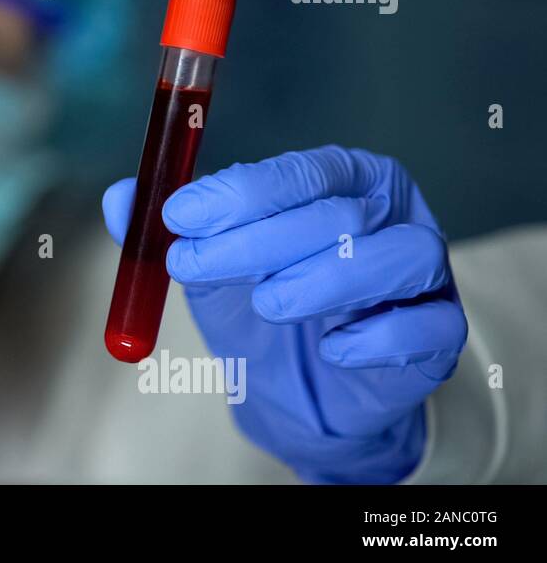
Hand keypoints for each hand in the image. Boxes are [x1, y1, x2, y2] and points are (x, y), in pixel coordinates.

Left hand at [102, 145, 466, 482]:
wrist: (309, 389)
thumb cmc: (267, 303)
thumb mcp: (211, 263)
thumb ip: (167, 228)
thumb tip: (119, 197)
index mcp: (341, 177)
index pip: (297, 173)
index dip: (237, 194)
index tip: (178, 217)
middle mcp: (391, 212)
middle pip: (338, 213)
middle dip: (256, 240)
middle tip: (191, 265)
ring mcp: (426, 271)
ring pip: (397, 256)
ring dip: (322, 280)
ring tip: (266, 303)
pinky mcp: (442, 331)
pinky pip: (429, 326)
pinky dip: (376, 337)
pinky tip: (333, 348)